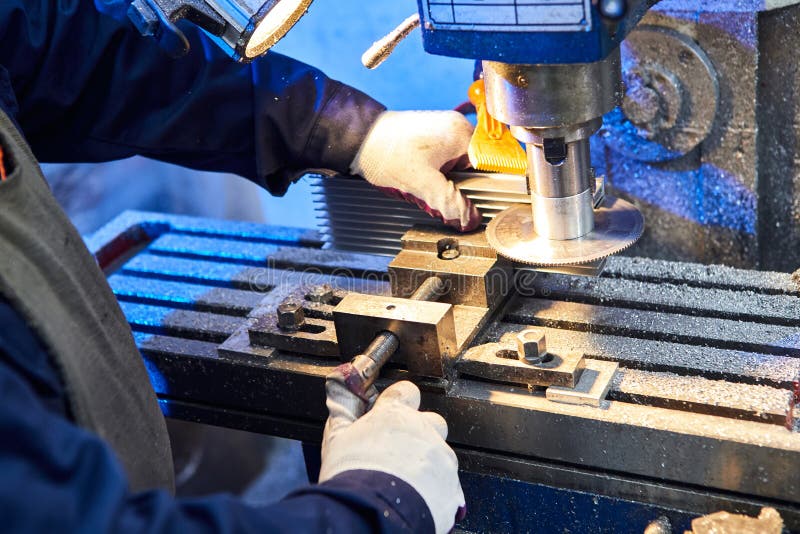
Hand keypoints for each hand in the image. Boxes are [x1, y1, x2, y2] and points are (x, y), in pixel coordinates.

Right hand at [320, 370, 464, 533]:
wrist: (374, 512)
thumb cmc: (352, 476)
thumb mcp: (337, 437)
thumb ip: (342, 407)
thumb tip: (339, 384)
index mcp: (394, 415)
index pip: (406, 391)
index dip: (400, 401)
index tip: (391, 412)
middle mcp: (422, 429)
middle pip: (431, 421)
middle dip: (420, 432)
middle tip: (399, 451)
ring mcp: (440, 456)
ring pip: (440, 451)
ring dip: (428, 461)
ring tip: (407, 479)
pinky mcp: (452, 483)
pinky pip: (448, 480)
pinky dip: (436, 486)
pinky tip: (417, 495)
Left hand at [350, 110, 481, 231]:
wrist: (359, 139)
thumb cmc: (386, 153)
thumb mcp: (422, 185)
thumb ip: (450, 204)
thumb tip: (470, 220)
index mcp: (462, 135)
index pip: (491, 165)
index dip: (485, 188)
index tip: (479, 203)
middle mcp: (457, 128)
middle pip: (475, 168)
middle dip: (461, 188)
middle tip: (440, 196)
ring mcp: (444, 131)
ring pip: (458, 167)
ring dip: (447, 183)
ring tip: (426, 186)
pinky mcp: (431, 138)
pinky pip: (445, 162)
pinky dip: (437, 176)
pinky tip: (422, 180)